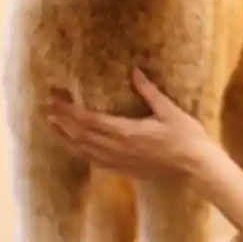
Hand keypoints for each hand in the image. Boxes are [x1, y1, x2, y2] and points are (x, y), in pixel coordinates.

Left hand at [45, 68, 221, 184]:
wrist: (196, 168)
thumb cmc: (187, 137)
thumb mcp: (170, 110)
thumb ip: (149, 91)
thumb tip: (134, 71)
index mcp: (126, 132)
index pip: (88, 120)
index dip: (68, 110)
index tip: (53, 100)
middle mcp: (118, 149)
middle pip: (81, 135)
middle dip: (62, 121)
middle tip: (46, 108)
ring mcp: (120, 162)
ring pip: (85, 150)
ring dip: (67, 137)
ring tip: (53, 126)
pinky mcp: (125, 170)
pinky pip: (96, 162)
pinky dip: (81, 152)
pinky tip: (75, 147)